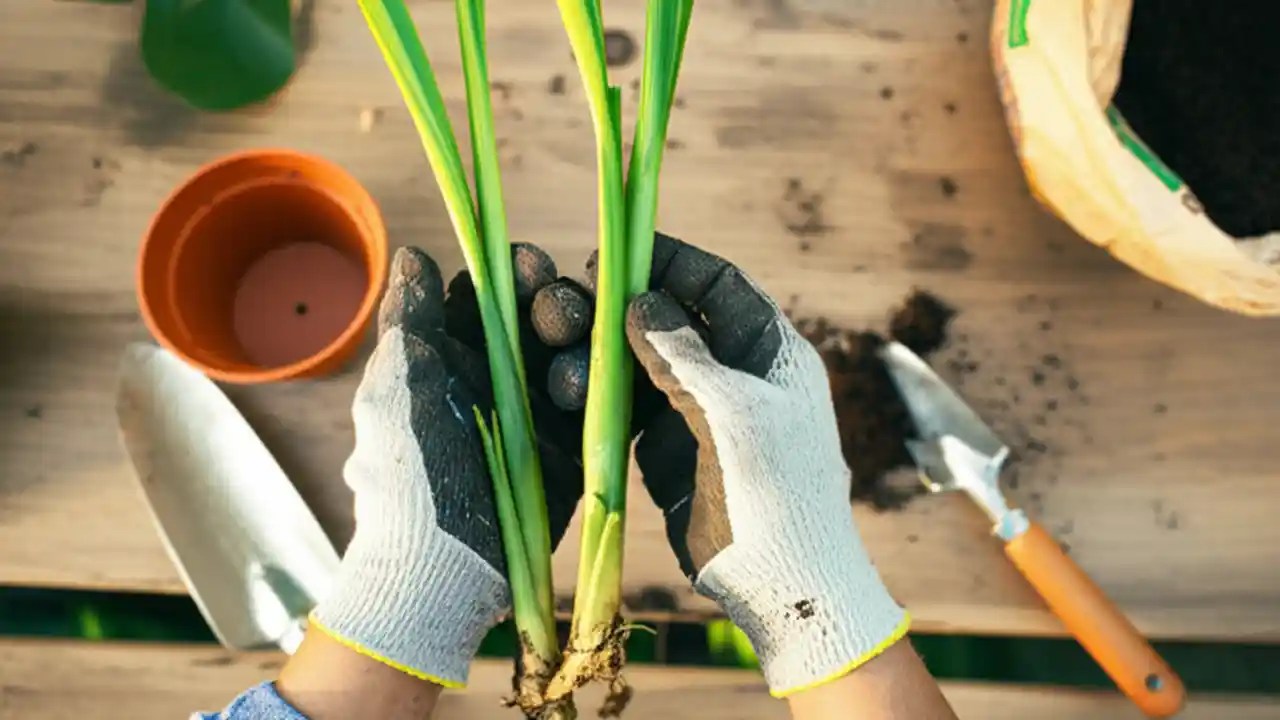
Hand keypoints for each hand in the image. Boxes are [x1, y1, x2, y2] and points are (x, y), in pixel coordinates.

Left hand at [308, 244, 582, 687]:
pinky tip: (605, 381)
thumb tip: (411, 255)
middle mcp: (495, 379)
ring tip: (565, 377)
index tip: (528, 266)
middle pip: (538, 320)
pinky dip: (611, 387)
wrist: (439, 563)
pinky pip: (601, 404)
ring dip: (578, 349)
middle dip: (554, 305)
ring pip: (573, 355)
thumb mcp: (397, 383)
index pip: (488, 297)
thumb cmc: (406, 470)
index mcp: (449, 357)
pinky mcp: (571, 451)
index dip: (511, 276)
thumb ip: (409, 317)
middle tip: (557, 312)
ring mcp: (536, 414)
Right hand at [532, 234, 908, 697]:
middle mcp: (737, 375)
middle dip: (627, 309)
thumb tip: (641, 301)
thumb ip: (684, 355)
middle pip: (676, 322)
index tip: (620, 253)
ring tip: (563, 353)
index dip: (674, 263)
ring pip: (647, 367)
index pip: (720, 286)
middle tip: (575, 301)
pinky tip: (568, 392)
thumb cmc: (774, 486)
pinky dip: (604, 401)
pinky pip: (634, 411)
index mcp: (771, 352)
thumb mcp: (732, 410)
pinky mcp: (676, 451)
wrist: (782, 580)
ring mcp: (705, 413)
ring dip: (606, 358)